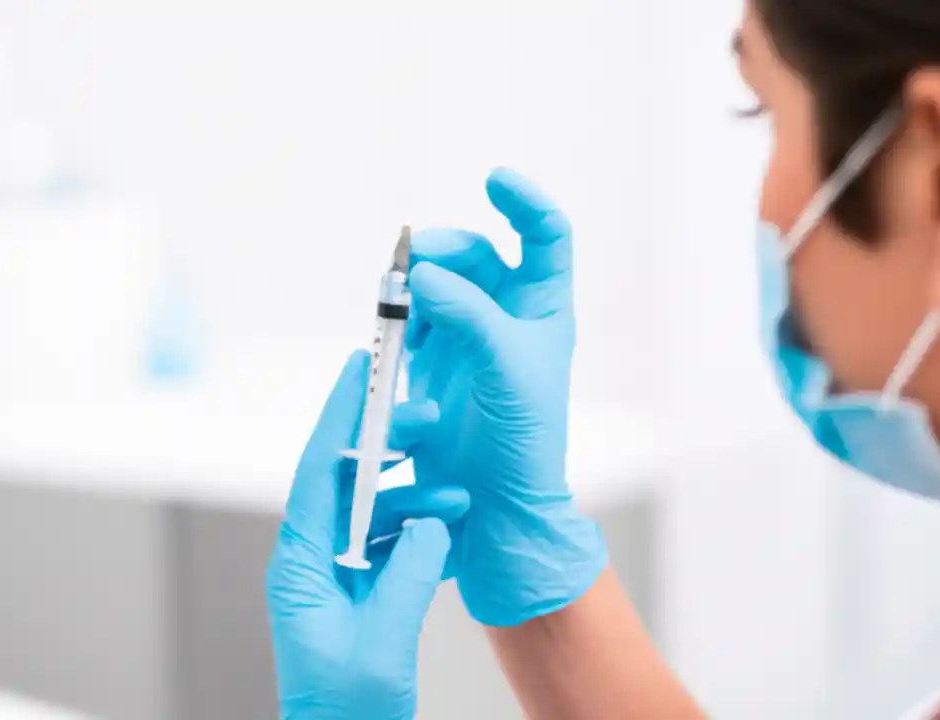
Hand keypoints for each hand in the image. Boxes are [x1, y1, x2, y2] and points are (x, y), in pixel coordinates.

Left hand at [267, 351, 468, 719]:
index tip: (359, 370)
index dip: (340, 417)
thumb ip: (409, 577)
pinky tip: (450, 528)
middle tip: (429, 420)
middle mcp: (311, 560)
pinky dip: (420, 530)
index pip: (318, 472)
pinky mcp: (357, 591)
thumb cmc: (347, 710)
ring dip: (417, 497)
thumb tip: (432, 525)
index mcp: (300, 564)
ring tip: (459, 496)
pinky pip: (388, 543)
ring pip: (375, 511)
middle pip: (347, 481)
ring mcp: (333, 575)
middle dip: (389, 448)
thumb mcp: (381, 642)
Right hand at [400, 168, 608, 627]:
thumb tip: (420, 273)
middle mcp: (510, 318)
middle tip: (411, 261)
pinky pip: (413, 320)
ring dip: (416, 279)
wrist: (494, 508)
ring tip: (396, 294)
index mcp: (545, 310)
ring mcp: (470, 340)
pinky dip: (400, 313)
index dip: (524, 202)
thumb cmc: (522, 441)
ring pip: (439, 284)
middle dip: (444, 246)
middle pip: (477, 254)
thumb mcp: (504, 366)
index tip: (492, 179)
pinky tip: (394, 325)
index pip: (545, 236)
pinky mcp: (434, 366)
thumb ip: (466, 313)